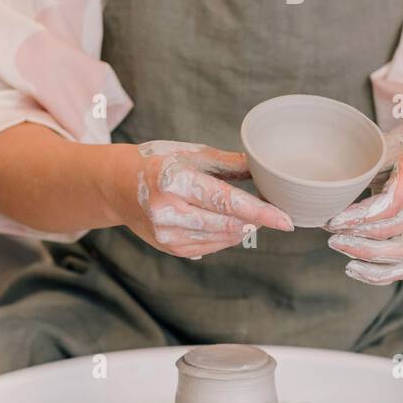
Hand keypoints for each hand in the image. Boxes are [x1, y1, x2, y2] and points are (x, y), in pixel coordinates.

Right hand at [116, 140, 293, 260]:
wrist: (117, 185)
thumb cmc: (157, 163)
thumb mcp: (190, 154)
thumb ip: (228, 163)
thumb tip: (263, 169)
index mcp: (174, 181)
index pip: (226, 201)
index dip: (259, 212)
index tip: (285, 219)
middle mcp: (168, 211)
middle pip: (226, 224)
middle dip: (255, 219)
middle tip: (273, 209)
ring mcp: (167, 234)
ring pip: (221, 238)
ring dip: (242, 228)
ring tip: (249, 213)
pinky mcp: (169, 248)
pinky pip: (210, 246)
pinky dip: (226, 236)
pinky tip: (229, 223)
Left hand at [324, 132, 402, 285]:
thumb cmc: (396, 153)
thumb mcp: (383, 146)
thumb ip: (362, 163)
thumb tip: (329, 186)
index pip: (389, 205)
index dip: (360, 216)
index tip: (334, 220)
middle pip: (391, 231)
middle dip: (356, 234)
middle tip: (329, 230)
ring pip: (399, 253)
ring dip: (364, 253)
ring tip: (337, 244)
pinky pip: (402, 267)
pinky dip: (377, 274)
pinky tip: (352, 268)